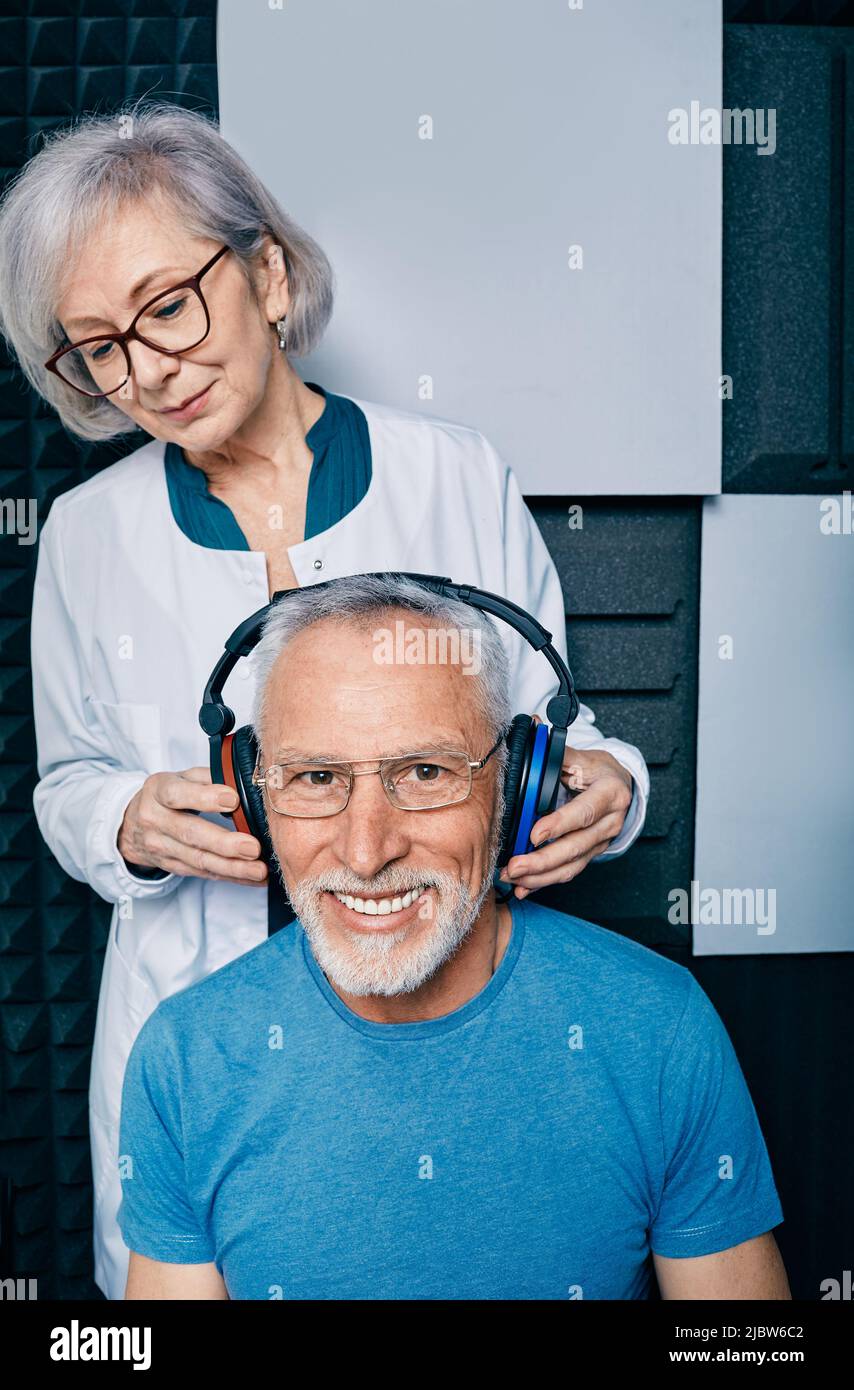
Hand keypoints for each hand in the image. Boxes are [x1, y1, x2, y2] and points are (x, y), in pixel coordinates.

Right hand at [117, 766, 267, 885]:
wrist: (133, 825)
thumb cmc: (168, 795)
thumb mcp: (181, 777)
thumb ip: (209, 777)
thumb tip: (243, 785)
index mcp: (158, 790)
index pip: (177, 795)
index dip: (204, 797)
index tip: (233, 800)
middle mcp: (155, 819)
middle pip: (190, 833)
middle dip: (224, 843)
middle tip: (253, 848)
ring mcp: (161, 846)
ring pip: (199, 860)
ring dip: (232, 868)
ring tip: (259, 870)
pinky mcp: (172, 865)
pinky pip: (204, 873)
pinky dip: (231, 877)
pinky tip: (252, 878)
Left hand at [498, 733, 633, 897]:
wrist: (622, 786)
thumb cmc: (599, 770)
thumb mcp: (584, 757)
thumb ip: (559, 752)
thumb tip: (533, 727)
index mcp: (610, 794)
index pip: (584, 813)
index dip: (559, 825)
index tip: (533, 834)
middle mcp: (611, 822)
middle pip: (576, 846)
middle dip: (543, 860)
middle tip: (515, 865)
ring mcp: (603, 841)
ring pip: (572, 864)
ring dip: (541, 875)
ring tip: (513, 877)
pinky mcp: (593, 853)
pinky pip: (570, 870)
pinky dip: (546, 881)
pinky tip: (525, 887)